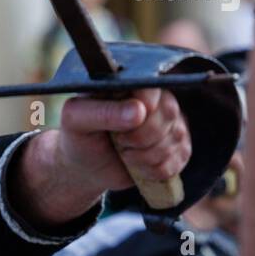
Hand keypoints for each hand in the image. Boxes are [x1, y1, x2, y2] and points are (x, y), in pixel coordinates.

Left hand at [10, 88, 191, 228]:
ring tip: (123, 151)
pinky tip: (135, 165)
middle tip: (116, 139)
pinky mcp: (178, 150)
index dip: (144, 106)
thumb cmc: (80, 135)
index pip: (154, 87)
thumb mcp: (76, 120)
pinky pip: (175, 164)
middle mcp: (158, 100)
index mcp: (133, 84)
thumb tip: (139, 110)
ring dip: (142, 156)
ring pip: (173, 141)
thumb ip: (102, 111)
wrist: (85, 166)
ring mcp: (172, 125)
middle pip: (168, 114)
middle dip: (138, 136)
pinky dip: (150, 170)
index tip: (127, 121)